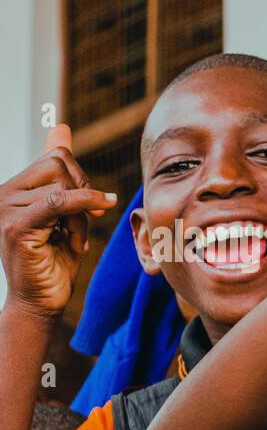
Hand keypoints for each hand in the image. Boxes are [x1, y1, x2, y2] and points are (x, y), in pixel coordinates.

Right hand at [0, 125, 115, 316]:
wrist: (41, 302)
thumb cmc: (54, 261)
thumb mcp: (64, 213)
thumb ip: (63, 174)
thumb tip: (61, 127)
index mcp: (13, 188)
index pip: (54, 158)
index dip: (82, 180)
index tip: (93, 207)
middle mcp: (2, 193)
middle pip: (58, 164)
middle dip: (84, 191)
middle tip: (88, 222)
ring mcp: (4, 208)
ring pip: (63, 187)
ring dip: (82, 216)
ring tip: (74, 240)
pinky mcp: (16, 226)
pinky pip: (59, 202)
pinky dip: (82, 208)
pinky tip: (91, 224)